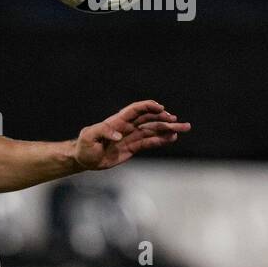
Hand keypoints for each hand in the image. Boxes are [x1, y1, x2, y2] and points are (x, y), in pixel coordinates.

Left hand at [73, 99, 190, 170]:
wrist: (84, 159)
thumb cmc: (85, 146)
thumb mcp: (89, 136)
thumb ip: (103, 132)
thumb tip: (119, 136)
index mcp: (118, 121)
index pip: (137, 110)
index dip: (149, 107)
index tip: (161, 109)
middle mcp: (128, 126)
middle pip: (150, 119)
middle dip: (165, 119)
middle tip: (178, 121)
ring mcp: (132, 136)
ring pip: (153, 130)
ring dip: (168, 129)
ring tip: (183, 129)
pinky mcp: (133, 147)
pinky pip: (150, 142)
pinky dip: (161, 140)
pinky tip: (172, 138)